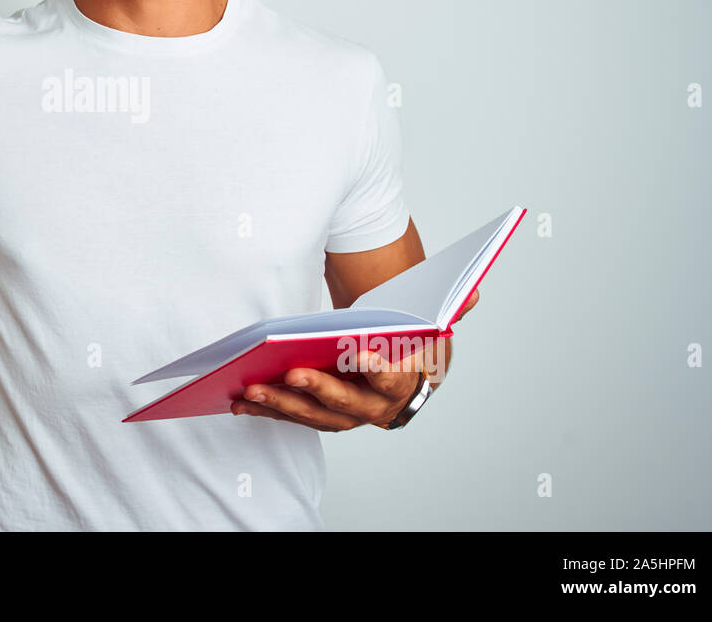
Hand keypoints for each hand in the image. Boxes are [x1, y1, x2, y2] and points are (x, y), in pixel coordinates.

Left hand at [228, 284, 479, 430]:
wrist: (402, 376)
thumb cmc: (407, 344)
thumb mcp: (428, 325)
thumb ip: (449, 309)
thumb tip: (472, 293)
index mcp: (400, 385)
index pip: (391, 379)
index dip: (375, 367)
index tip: (357, 351)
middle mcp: (373, 409)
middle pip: (344, 405)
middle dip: (317, 390)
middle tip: (291, 372)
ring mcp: (345, 417)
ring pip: (313, 417)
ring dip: (282, 405)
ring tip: (252, 388)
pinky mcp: (319, 417)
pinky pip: (293, 417)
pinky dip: (268, 410)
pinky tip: (239, 399)